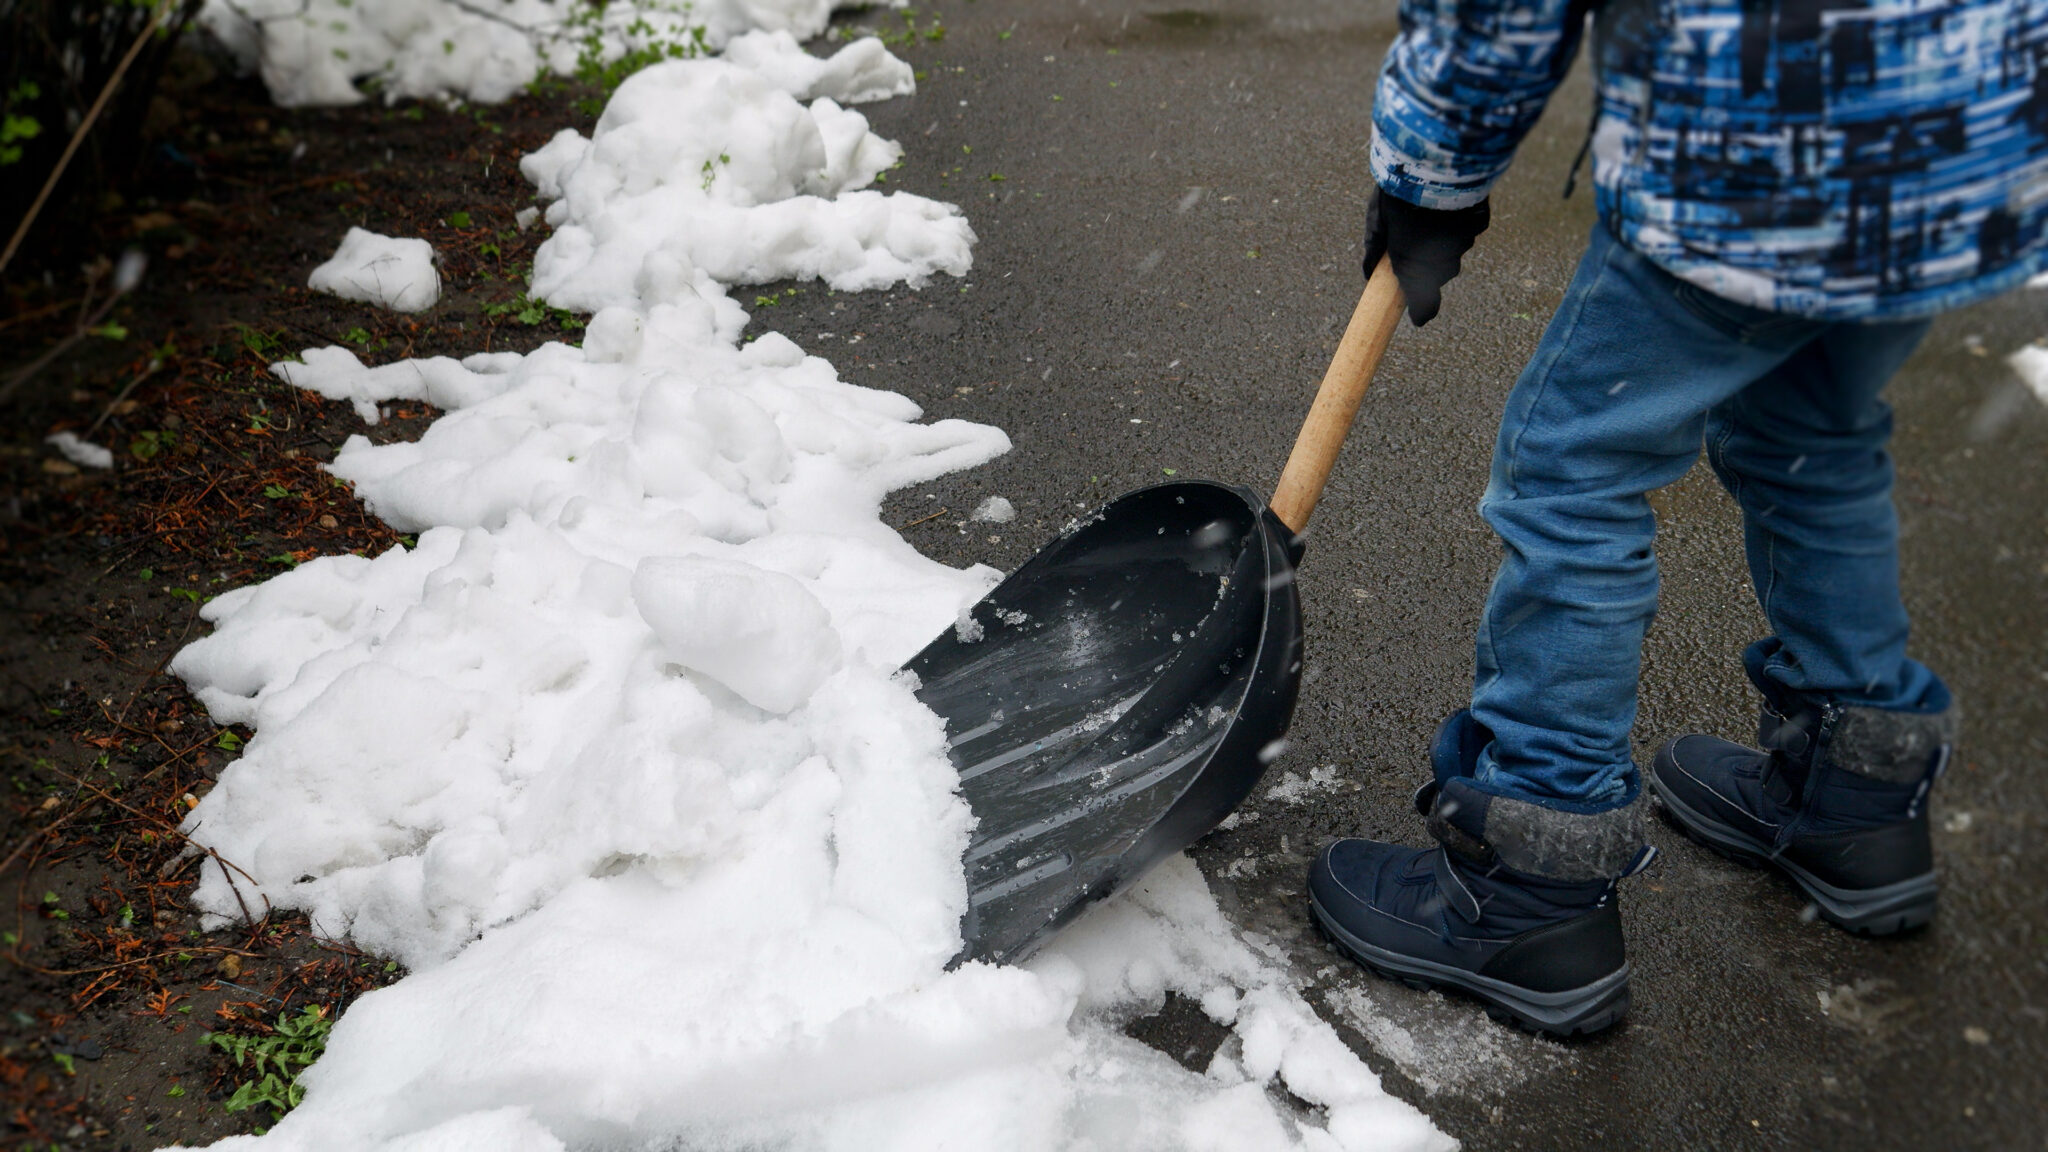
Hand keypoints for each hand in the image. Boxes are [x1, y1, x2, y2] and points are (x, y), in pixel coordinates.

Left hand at [1361, 188, 1489, 326]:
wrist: (1434, 163)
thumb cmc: (1397, 193)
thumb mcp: (1377, 220)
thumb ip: (1374, 251)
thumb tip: (1368, 274)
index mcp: (1412, 265)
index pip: (1423, 305)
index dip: (1421, 312)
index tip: (1418, 318)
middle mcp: (1441, 261)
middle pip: (1438, 273)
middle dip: (1428, 262)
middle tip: (1416, 238)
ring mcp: (1463, 242)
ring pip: (1454, 249)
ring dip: (1444, 239)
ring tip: (1432, 214)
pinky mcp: (1479, 224)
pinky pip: (1468, 228)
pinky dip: (1459, 221)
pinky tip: (1450, 203)